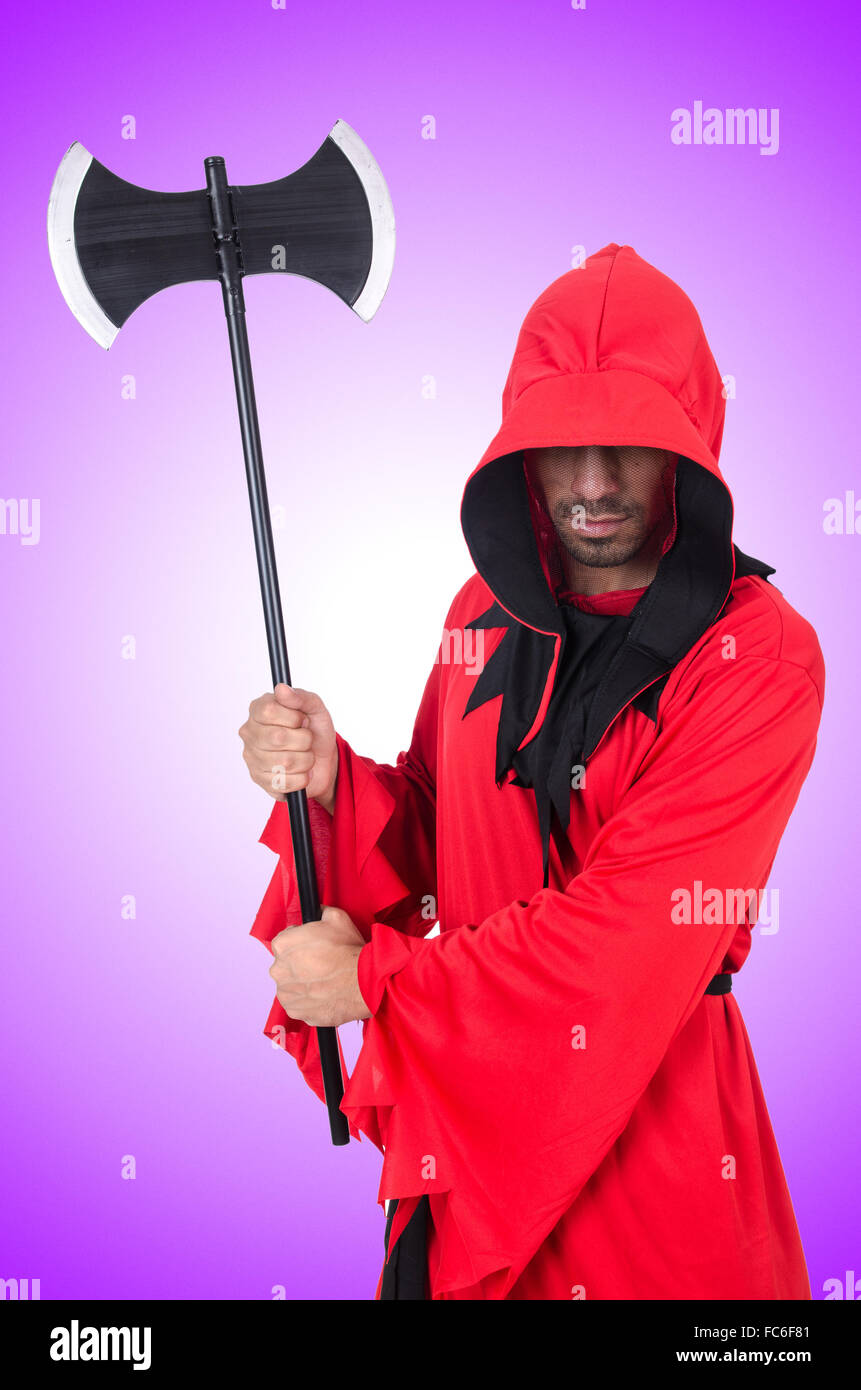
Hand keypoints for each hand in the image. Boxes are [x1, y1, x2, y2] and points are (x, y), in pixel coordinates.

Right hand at [239, 683, 338, 810]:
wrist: (325, 761)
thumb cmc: (316, 731)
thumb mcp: (315, 709)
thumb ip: (300, 697)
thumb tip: (281, 689)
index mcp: (258, 710)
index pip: (269, 711)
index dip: (294, 717)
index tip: (303, 720)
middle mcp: (250, 733)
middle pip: (277, 737)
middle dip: (304, 739)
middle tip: (307, 739)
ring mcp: (252, 758)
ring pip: (285, 762)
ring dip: (306, 759)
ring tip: (306, 756)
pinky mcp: (260, 781)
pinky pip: (285, 782)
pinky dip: (302, 778)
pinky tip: (300, 772)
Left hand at [269, 906, 370, 1026]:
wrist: (364, 982)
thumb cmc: (349, 952)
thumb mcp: (336, 918)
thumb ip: (321, 913)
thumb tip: (319, 912)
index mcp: (283, 945)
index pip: (283, 942)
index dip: (300, 943)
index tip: (312, 948)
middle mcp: (279, 970)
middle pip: (285, 965)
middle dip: (300, 965)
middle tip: (321, 964)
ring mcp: (286, 993)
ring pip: (290, 986)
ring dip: (303, 984)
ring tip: (324, 981)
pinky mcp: (296, 1011)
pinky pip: (298, 1005)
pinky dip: (308, 1002)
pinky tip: (324, 994)